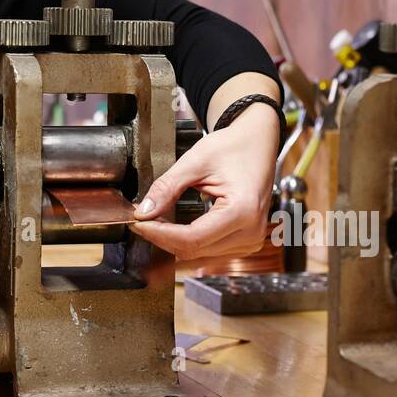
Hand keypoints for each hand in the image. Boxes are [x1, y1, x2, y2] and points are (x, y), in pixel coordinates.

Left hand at [128, 104, 278, 260]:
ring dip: (174, 241)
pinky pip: (211, 249)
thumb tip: (144, 211)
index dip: (160, 233)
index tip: (139, 223)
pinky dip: (188, 241)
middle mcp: (251, 232)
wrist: (257, 142)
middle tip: (141, 221)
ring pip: (201, 253)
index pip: (192, 237)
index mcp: (243, 210)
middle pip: (195, 249)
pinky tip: (173, 228)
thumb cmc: (234, 146)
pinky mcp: (247, 241)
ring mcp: (251, 240)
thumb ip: (167, 187)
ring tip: (154, 223)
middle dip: (162, 238)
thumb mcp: (196, 161)